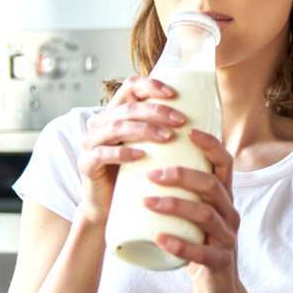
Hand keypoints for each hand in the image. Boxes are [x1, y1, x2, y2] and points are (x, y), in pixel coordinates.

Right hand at [76, 75, 187, 224]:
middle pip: (128, 107)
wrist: (111, 206)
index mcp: (117, 112)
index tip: (175, 95)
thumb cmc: (137, 174)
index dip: (151, 86)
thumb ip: (166, 130)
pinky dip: (122, 152)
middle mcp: (100, 122)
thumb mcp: (153, 148)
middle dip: (157, 111)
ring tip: (168, 138)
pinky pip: (102, 153)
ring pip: (116, 126)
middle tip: (181, 121)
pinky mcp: (86, 164)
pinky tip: (141, 156)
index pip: (131, 86)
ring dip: (144, 129)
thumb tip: (206, 117)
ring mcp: (91, 142)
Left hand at [143, 129, 247, 292]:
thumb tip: (144, 160)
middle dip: (182, 175)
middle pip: (212, 185)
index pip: (225, 163)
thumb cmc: (199, 245)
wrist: (219, 291)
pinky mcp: (220, 262)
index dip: (210, 145)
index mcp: (224, 198)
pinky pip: (201, 252)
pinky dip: (179, 244)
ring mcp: (227, 239)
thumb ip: (181, 191)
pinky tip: (159, 238)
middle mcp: (230, 214)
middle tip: (152, 174)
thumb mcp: (195, 214)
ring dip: (175, 205)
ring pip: (206, 215)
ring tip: (147, 201)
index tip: (187, 132)